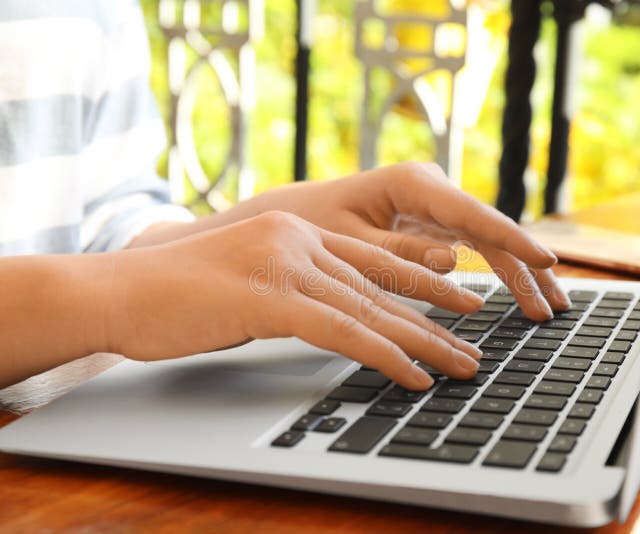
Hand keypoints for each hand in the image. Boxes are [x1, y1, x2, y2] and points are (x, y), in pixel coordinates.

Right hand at [107, 211, 484, 389]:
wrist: (116, 291)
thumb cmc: (178, 296)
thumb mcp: (249, 282)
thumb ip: (294, 289)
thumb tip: (334, 317)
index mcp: (296, 229)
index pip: (373, 258)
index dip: (422, 280)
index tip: (459, 298)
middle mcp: (298, 237)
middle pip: (383, 283)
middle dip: (436, 316)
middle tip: (474, 341)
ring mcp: (284, 262)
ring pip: (372, 308)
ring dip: (424, 342)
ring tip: (460, 366)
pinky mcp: (269, 296)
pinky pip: (342, 331)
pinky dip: (384, 357)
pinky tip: (413, 376)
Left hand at [246, 162, 570, 319]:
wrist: (295, 216)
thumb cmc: (315, 224)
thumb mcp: (350, 243)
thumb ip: (399, 253)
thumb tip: (454, 262)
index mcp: (412, 184)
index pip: (472, 215)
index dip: (513, 240)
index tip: (544, 260)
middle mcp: (432, 190)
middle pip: (491, 230)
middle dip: (526, 267)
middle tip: (555, 305)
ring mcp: (438, 208)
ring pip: (491, 242)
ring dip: (521, 275)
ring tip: (550, 310)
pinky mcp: (436, 226)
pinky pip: (478, 250)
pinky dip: (500, 275)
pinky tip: (524, 297)